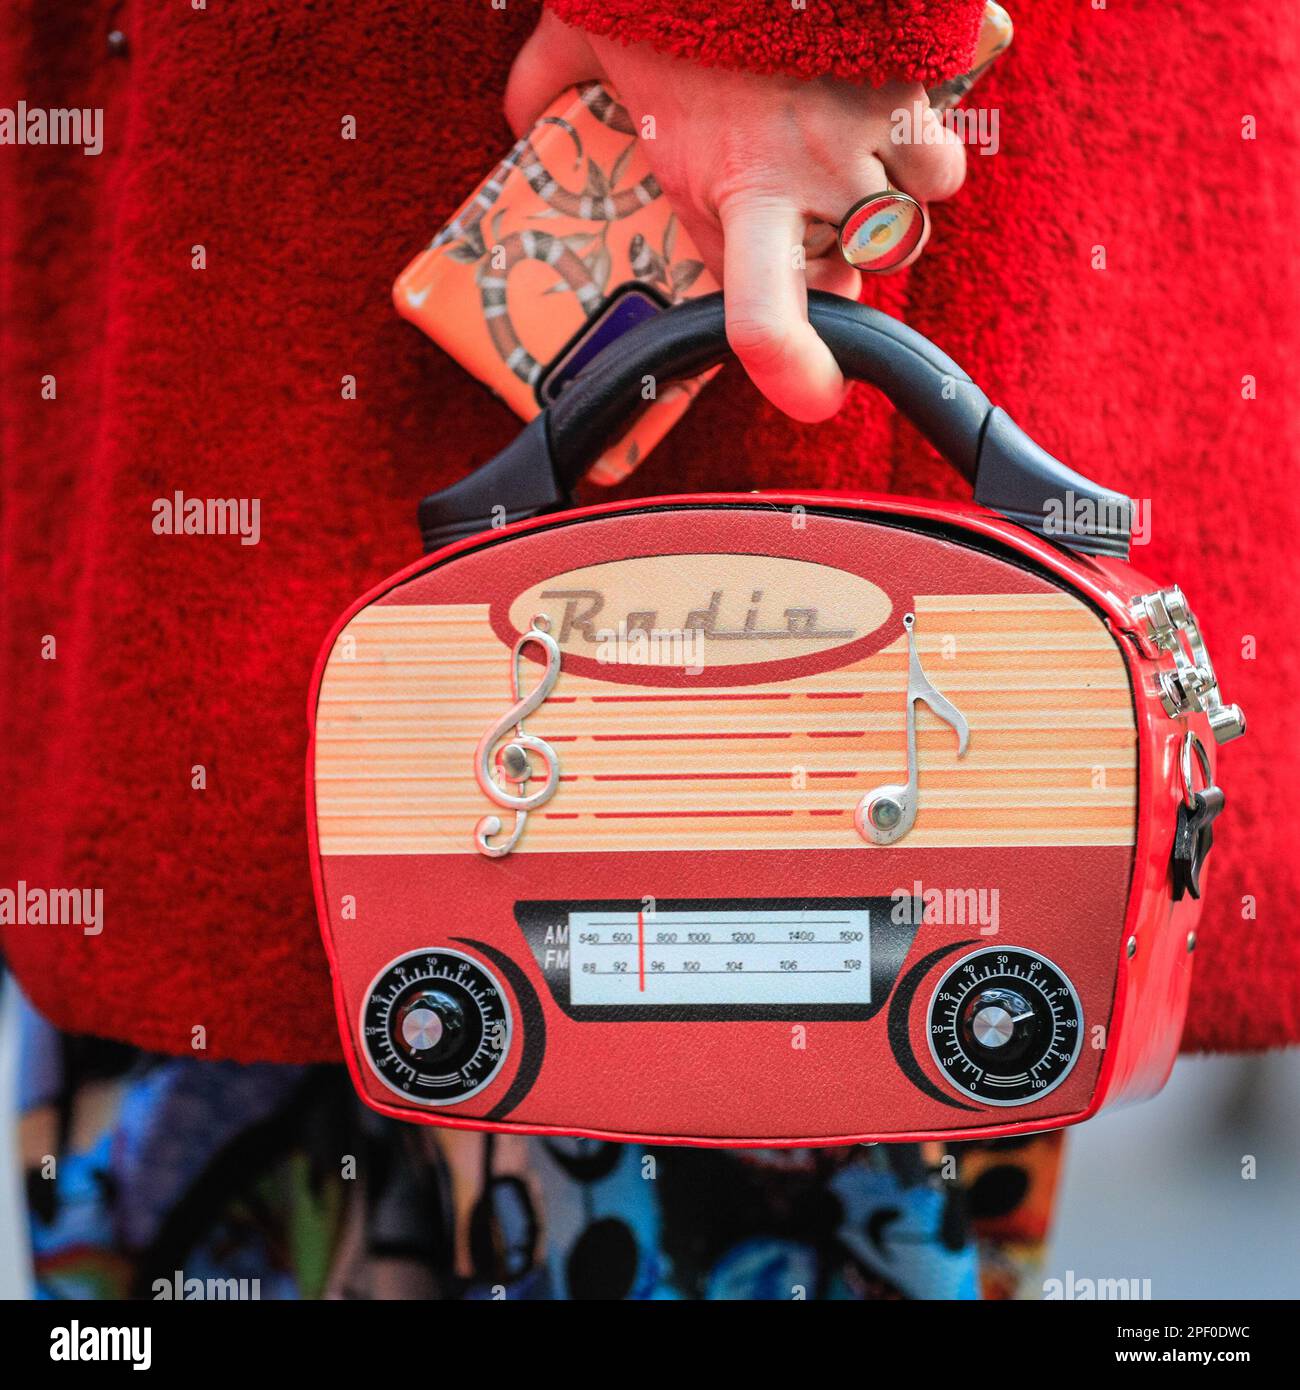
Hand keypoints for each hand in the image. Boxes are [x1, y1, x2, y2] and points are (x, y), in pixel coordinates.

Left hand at [506, 11, 965, 421]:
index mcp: (732, 189)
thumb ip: (545, 93)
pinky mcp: (909, 94)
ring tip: (836, 175)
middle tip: (792, 228)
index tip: (814, 396)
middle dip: (827, 271)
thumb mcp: (585, 46)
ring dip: (875, 221)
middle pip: (850, 284)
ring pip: (902, 233)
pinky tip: (878, 135)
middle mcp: (809, 176)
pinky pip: (941, 174)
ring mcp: (864, 136)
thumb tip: (522, 118)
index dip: (796, 374)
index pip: (763, 319)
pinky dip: (920, 166)